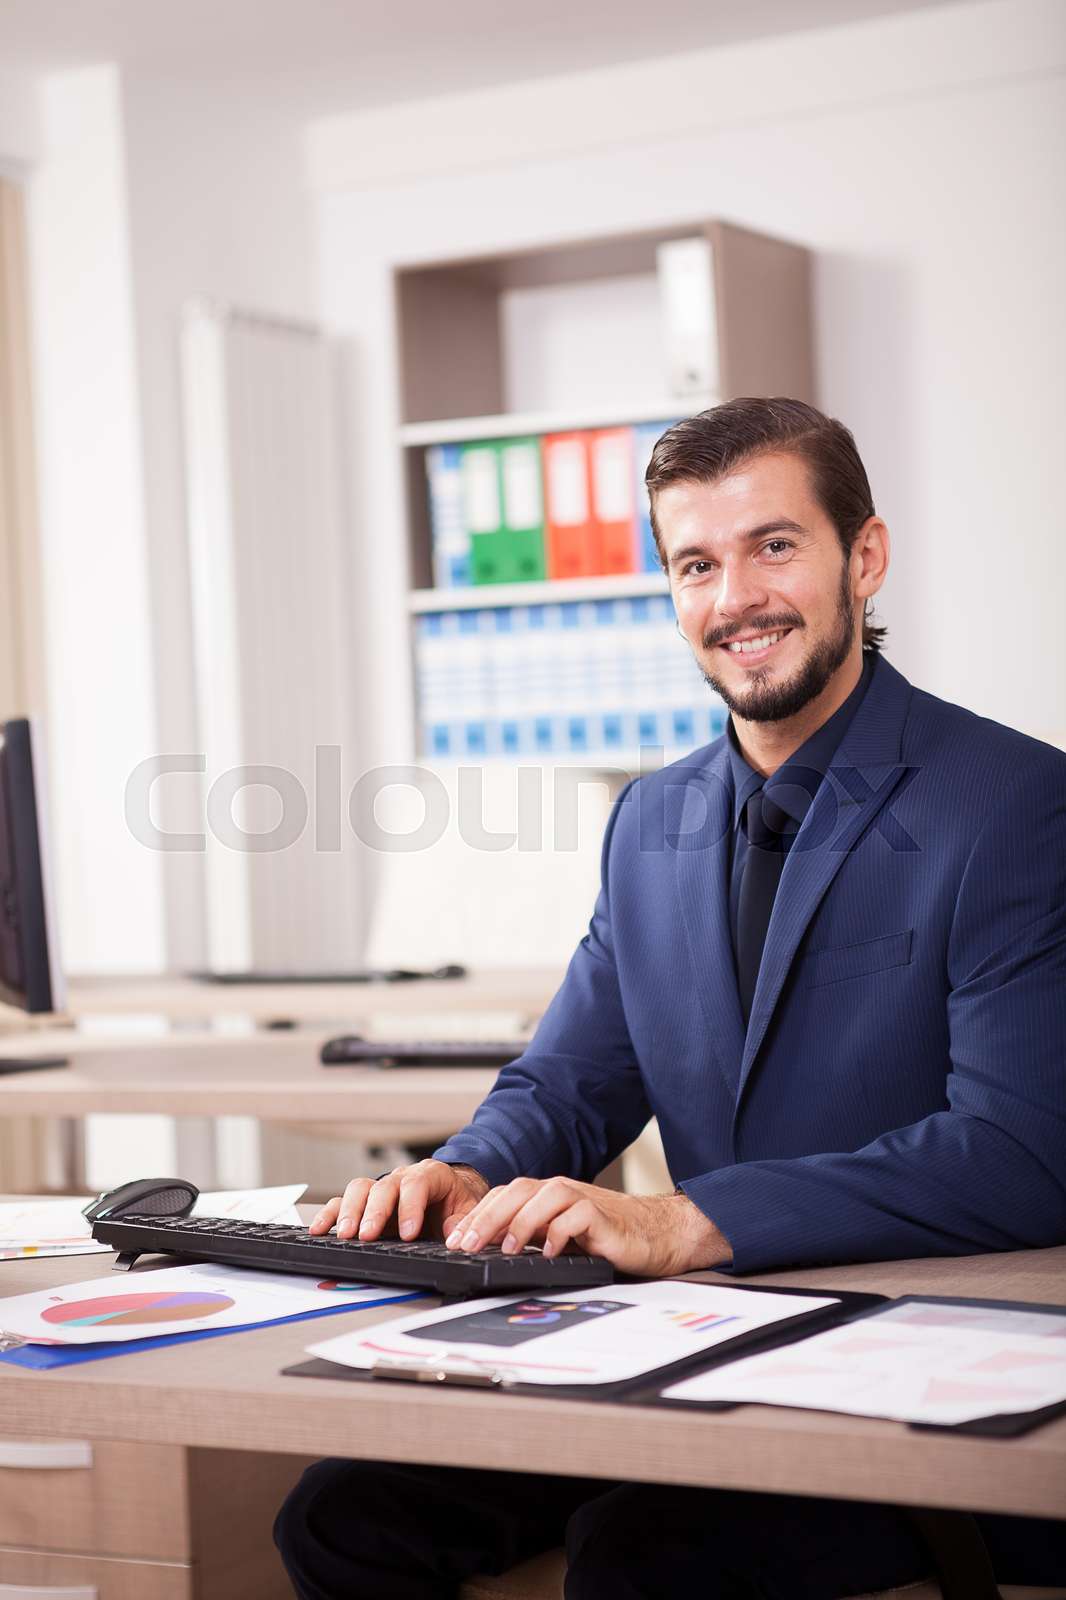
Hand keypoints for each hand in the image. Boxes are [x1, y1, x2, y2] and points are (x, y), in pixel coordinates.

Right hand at [310, 1160, 488, 1243]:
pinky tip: (320, 1229)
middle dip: (374, 1212)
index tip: (408, 1234)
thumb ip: (463, 1224)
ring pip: (360, 1189)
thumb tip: (456, 1239)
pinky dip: (329, 1214)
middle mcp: (402, 1178)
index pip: (417, 1184)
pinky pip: (342, 1202)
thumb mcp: (469, 1212)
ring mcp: (382, 1189)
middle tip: (368, 1235)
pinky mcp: (366, 1204)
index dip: (411, 1208)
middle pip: (384, 1186)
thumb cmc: (458, 1203)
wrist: (452, 1196)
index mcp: (431, 1175)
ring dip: (350, 1212)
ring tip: (344, 1235)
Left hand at [445, 1177, 732, 1276]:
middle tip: (466, 1243)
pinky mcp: (602, 1214)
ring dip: (520, 1221)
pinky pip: (576, 1215)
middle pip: (515, 1192)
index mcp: (544, 1197)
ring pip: (543, 1197)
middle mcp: (559, 1192)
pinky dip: (559, 1231)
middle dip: (486, 1217)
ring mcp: (581, 1199)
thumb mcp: (559, 1240)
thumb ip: (530, 1240)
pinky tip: (549, 1251)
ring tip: (506, 1247)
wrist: (655, 1234)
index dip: (475, 1216)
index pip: (502, 1197)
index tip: (454, 1241)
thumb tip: (489, 1256)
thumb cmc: (606, 1238)